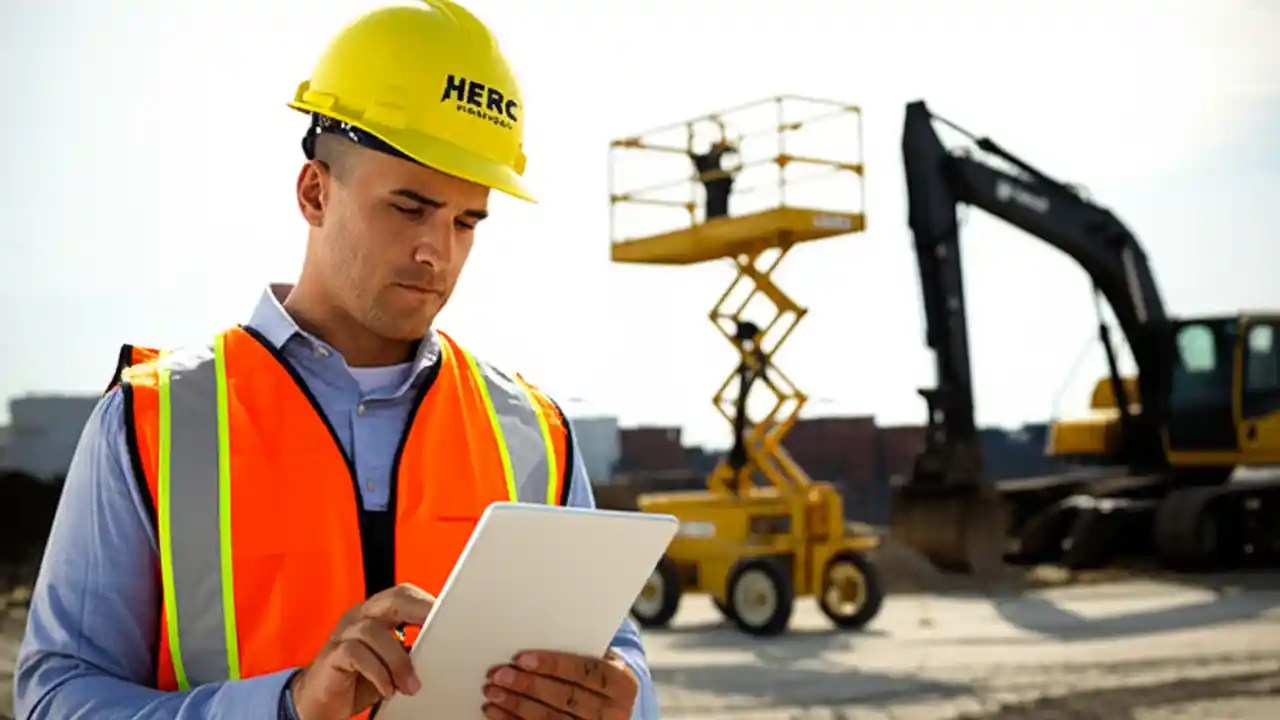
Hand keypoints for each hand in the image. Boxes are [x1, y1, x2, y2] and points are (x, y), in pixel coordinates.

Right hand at [289, 583, 435, 719]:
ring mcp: (343, 634)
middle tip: (440, 638)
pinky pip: (355, 653)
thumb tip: (442, 648)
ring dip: (397, 660)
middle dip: (419, 614)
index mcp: (375, 613)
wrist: (321, 704)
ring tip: (409, 685)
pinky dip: (377, 672)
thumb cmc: (357, 681)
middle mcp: (359, 617)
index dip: (428, 604)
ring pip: (374, 630)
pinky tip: (386, 689)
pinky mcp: (331, 655)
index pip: (405, 595)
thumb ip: (410, 650)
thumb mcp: (391, 663)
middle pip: (392, 600)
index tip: (452, 621)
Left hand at [482, 649, 638, 718]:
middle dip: (528, 686)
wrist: (612, 706)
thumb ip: (578, 650)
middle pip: (566, 697)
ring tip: (492, 692)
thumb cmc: (597, 674)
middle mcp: (613, 711)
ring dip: (517, 706)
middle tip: (499, 675)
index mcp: (621, 682)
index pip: (585, 671)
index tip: (521, 658)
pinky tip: (496, 712)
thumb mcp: (600, 660)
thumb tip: (532, 633)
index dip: (552, 664)